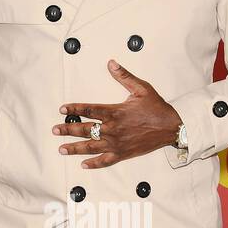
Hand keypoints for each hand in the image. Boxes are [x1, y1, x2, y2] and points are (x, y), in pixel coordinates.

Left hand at [52, 60, 180, 168]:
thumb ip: (124, 76)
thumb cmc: (157, 107)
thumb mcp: (141, 88)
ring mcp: (117, 143)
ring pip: (91, 147)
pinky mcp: (123, 154)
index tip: (62, 109)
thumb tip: (111, 63)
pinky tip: (83, 165)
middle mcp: (113, 129)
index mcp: (115, 112)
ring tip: (61, 149)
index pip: (89, 110)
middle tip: (55, 130)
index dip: (74, 109)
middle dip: (68, 130)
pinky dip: (94, 164)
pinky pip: (106, 161)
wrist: (172, 127)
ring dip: (75, 148)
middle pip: (85, 130)